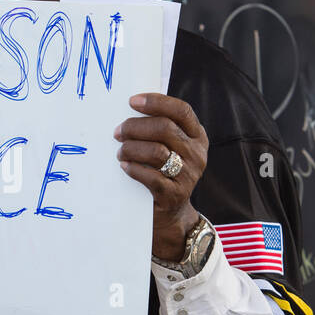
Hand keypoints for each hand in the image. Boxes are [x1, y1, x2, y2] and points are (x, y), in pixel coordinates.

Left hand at [114, 93, 208, 259]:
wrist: (171, 213)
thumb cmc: (164, 171)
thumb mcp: (171, 148)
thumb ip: (159, 128)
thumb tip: (131, 105)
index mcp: (197, 136)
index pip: (181, 111)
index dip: (156, 102)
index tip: (132, 101)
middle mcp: (196, 154)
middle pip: (164, 128)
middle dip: (135, 127)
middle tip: (117, 132)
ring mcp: (188, 175)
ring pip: (156, 151)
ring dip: (131, 148)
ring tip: (120, 152)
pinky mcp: (174, 194)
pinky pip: (150, 177)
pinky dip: (133, 169)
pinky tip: (124, 166)